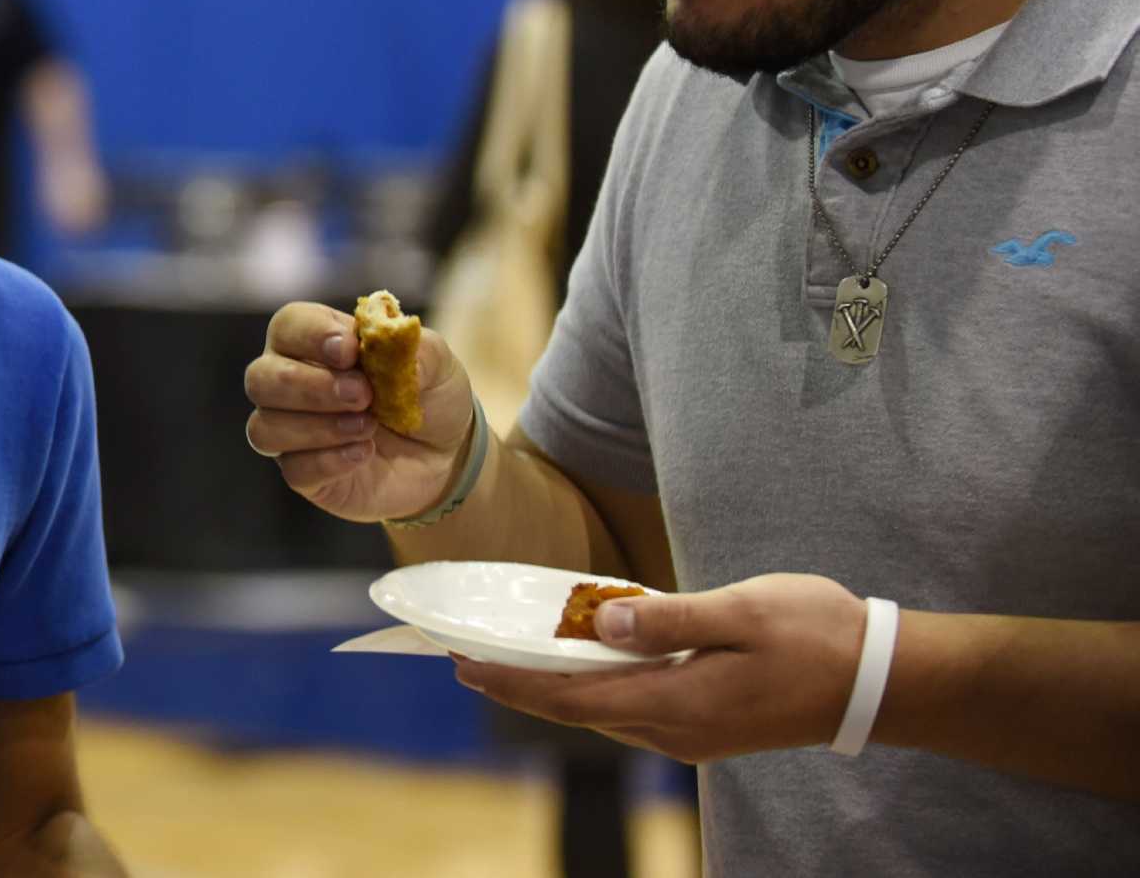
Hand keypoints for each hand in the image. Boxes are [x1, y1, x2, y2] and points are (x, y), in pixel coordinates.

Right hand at [242, 301, 475, 522]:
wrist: (447, 456)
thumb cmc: (429, 396)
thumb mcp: (438, 364)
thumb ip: (415, 348)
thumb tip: (389, 339)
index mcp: (316, 341)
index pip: (288, 326)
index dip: (311, 335)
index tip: (350, 351)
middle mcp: (291, 383)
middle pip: (261, 379)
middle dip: (310, 386)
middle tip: (363, 395)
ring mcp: (293, 431)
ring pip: (266, 428)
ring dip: (318, 427)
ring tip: (368, 427)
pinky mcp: (304, 473)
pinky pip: (294, 469)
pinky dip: (330, 460)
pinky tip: (365, 454)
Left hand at [451, 573, 869, 761]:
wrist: (880, 679)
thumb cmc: (815, 634)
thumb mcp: (742, 612)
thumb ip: (670, 618)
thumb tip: (603, 619)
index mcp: (678, 702)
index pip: (572, 697)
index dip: (514, 682)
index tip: (464, 664)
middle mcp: (676, 730)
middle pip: (577, 711)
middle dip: (519, 687)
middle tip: (466, 659)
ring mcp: (693, 733)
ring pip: (603, 713)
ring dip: (554, 690)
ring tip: (509, 661)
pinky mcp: (708, 725)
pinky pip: (632, 709)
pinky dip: (594, 688)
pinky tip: (583, 663)